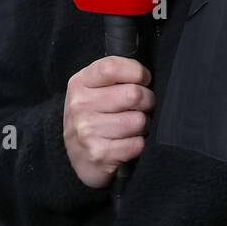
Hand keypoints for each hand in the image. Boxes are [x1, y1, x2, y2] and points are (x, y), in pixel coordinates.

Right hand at [63, 56, 154, 188]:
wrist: (78, 158)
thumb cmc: (92, 118)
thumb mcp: (92, 90)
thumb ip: (113, 77)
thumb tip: (144, 76)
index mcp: (79, 84)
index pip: (112, 67)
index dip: (137, 72)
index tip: (143, 80)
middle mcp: (80, 105)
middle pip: (133, 94)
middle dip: (147, 100)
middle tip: (142, 106)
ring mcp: (87, 131)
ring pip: (139, 120)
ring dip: (143, 125)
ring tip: (132, 126)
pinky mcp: (99, 153)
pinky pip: (137, 144)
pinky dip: (138, 144)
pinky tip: (126, 143)